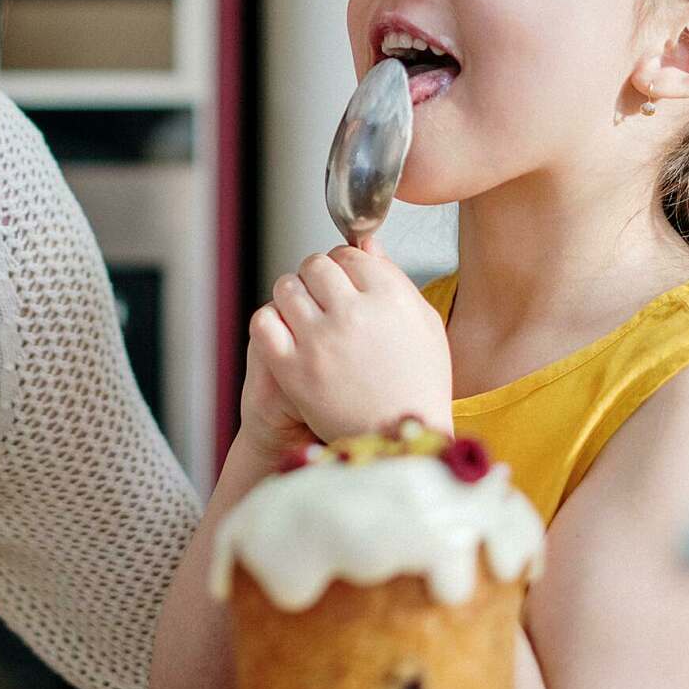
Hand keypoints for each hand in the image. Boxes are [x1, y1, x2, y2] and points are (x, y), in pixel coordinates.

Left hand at [240, 241, 452, 458]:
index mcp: (391, 299)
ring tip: (305, 317)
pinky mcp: (293, 370)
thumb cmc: (417, 384)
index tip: (345, 280)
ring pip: (286, 287)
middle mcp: (354, 314)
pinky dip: (270, 322)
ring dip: (293, 295)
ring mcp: (320, 342)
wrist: (398, 445)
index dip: (344, 264)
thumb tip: (365, 242)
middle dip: (317, 276)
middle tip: (323, 299)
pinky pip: (264, 322)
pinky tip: (286, 335)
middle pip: (316, 265)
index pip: (351, 254)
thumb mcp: (424, 325)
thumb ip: (394, 278)